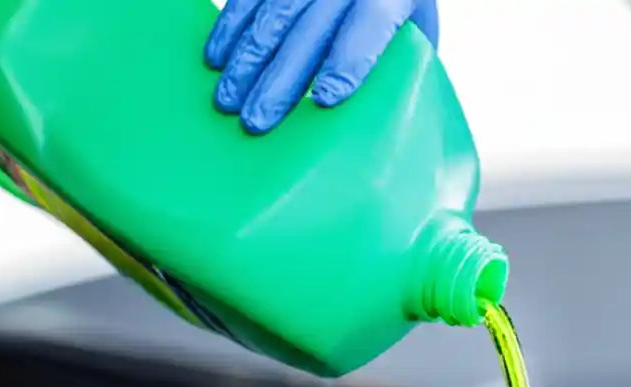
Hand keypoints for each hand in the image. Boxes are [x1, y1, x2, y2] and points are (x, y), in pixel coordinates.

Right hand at [204, 0, 438, 133]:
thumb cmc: (395, 6)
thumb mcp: (415, 32)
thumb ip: (400, 65)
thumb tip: (382, 129)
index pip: (371, 22)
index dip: (349, 59)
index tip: (325, 99)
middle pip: (310, 27)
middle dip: (280, 77)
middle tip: (256, 121)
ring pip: (272, 11)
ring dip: (245, 59)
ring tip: (226, 100)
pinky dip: (229, 27)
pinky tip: (215, 59)